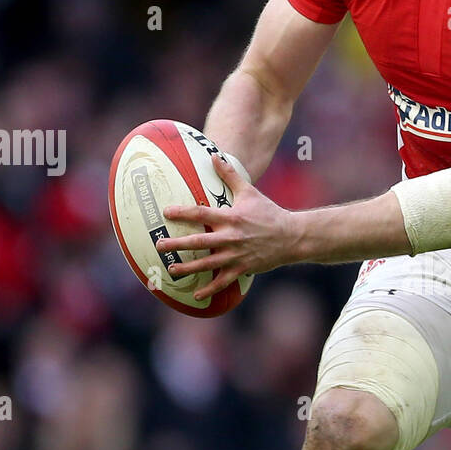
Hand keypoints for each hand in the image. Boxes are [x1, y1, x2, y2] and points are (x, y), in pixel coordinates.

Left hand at [157, 154, 300, 299]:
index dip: (183, 213)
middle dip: (177, 244)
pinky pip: (223, 281)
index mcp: (231, 217)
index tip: (166, 212)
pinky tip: (196, 295)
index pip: (202, 214)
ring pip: (207, 264)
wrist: (291, 237)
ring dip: (188, 268)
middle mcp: (231, 237)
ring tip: (171, 270)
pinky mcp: (243, 269)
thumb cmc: (268, 213)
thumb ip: (229, 175)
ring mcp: (236, 255)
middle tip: (159, 245)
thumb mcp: (249, 191)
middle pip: (199, 242)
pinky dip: (210, 289)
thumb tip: (213, 155)